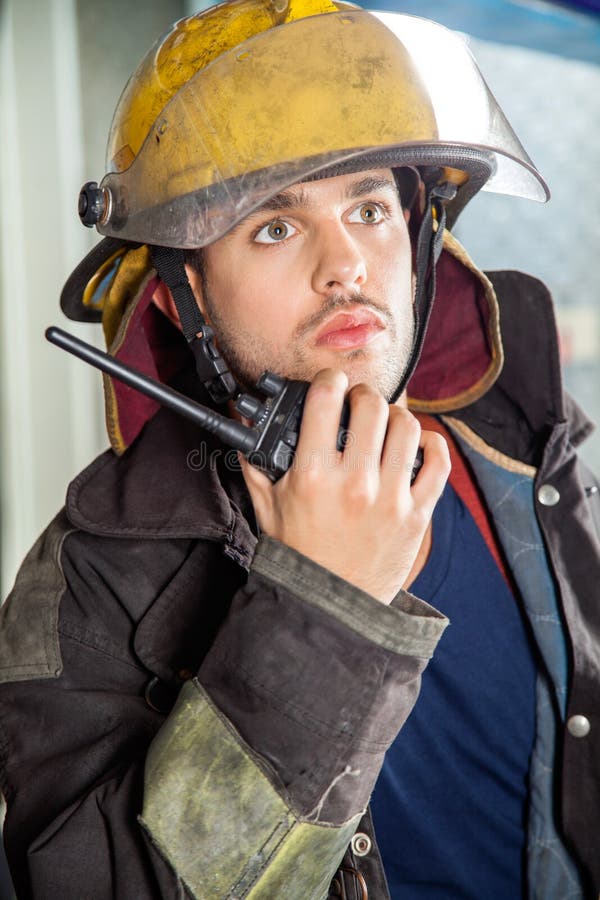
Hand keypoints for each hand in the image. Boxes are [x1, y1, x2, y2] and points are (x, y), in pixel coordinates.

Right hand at [240, 369, 449, 604]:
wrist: (329, 605)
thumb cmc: (298, 555)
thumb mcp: (266, 507)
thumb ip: (254, 462)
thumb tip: (243, 426)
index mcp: (313, 477)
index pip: (325, 400)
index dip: (329, 380)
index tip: (330, 383)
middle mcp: (354, 484)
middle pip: (371, 406)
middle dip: (363, 395)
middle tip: (358, 403)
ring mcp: (391, 499)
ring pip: (407, 427)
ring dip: (395, 415)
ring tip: (386, 423)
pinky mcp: (417, 515)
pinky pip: (438, 463)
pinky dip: (432, 443)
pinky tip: (417, 443)